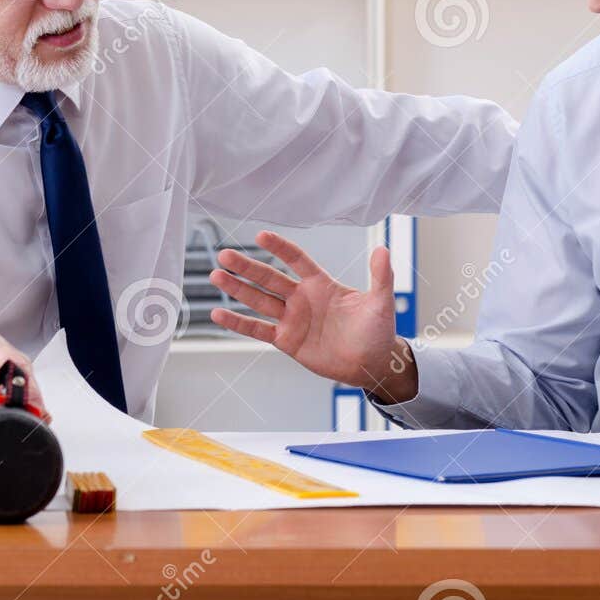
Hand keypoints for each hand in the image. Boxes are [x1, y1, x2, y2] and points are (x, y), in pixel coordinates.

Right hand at [208, 231, 417, 402]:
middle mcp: (302, 298)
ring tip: (216, 276)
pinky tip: (218, 313)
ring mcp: (292, 319)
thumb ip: (381, 276)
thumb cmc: (378, 331)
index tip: (261, 235)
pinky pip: (257, 329)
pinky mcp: (286, 340)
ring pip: (259, 300)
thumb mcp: (381, 302)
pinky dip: (238, 323)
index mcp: (321, 284)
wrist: (371, 364)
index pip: (296, 260)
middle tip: (225, 255)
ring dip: (237, 289)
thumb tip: (384, 249)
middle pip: (269, 278)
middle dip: (247, 267)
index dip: (279, 248)